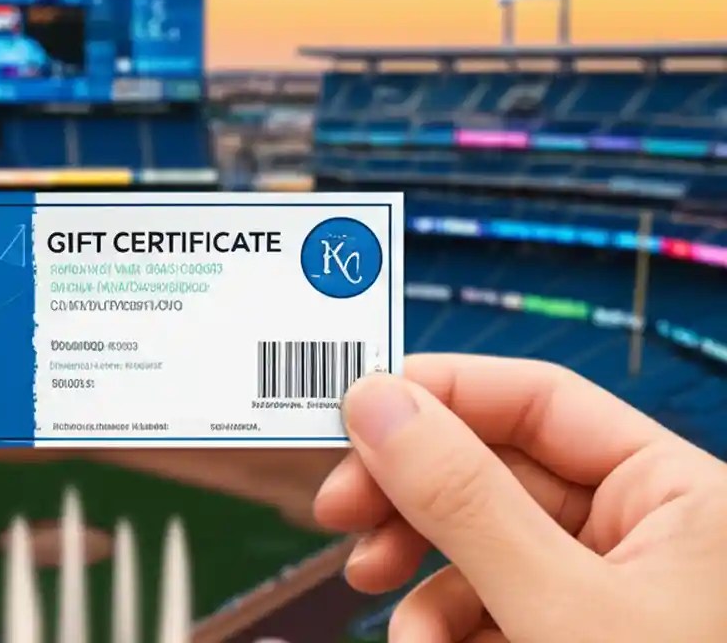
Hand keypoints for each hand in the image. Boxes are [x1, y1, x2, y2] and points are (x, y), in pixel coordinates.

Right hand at [314, 354, 726, 642]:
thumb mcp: (559, 612)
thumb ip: (464, 502)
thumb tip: (377, 403)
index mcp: (673, 496)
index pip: (535, 400)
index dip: (437, 394)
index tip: (350, 415)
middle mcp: (639, 534)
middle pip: (493, 471)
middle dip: (412, 501)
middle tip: (340, 514)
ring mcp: (600, 595)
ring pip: (476, 550)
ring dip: (422, 591)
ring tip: (401, 633)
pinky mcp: (565, 641)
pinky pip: (483, 613)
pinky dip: (445, 635)